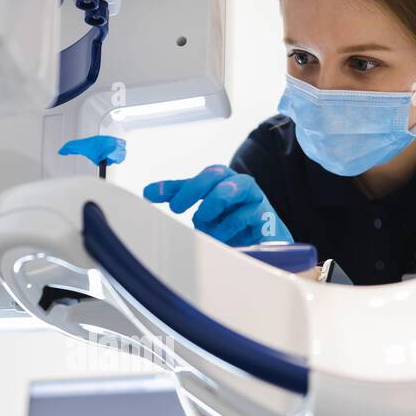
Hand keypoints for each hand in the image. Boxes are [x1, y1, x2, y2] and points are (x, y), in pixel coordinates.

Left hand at [143, 165, 292, 246]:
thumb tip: (149, 192)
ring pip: (234, 187)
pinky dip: (229, 225)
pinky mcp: (266, 216)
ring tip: (202, 219)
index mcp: (221, 181)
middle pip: (216, 174)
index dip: (173, 185)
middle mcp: (238, 184)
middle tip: (176, 207)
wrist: (267, 241)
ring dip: (214, 202)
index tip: (150, 194)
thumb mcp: (205, 213)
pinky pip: (245, 214)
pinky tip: (220, 237)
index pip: (197, 178)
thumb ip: (182, 199)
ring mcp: (254, 198)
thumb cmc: (233, 223)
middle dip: (193, 189)